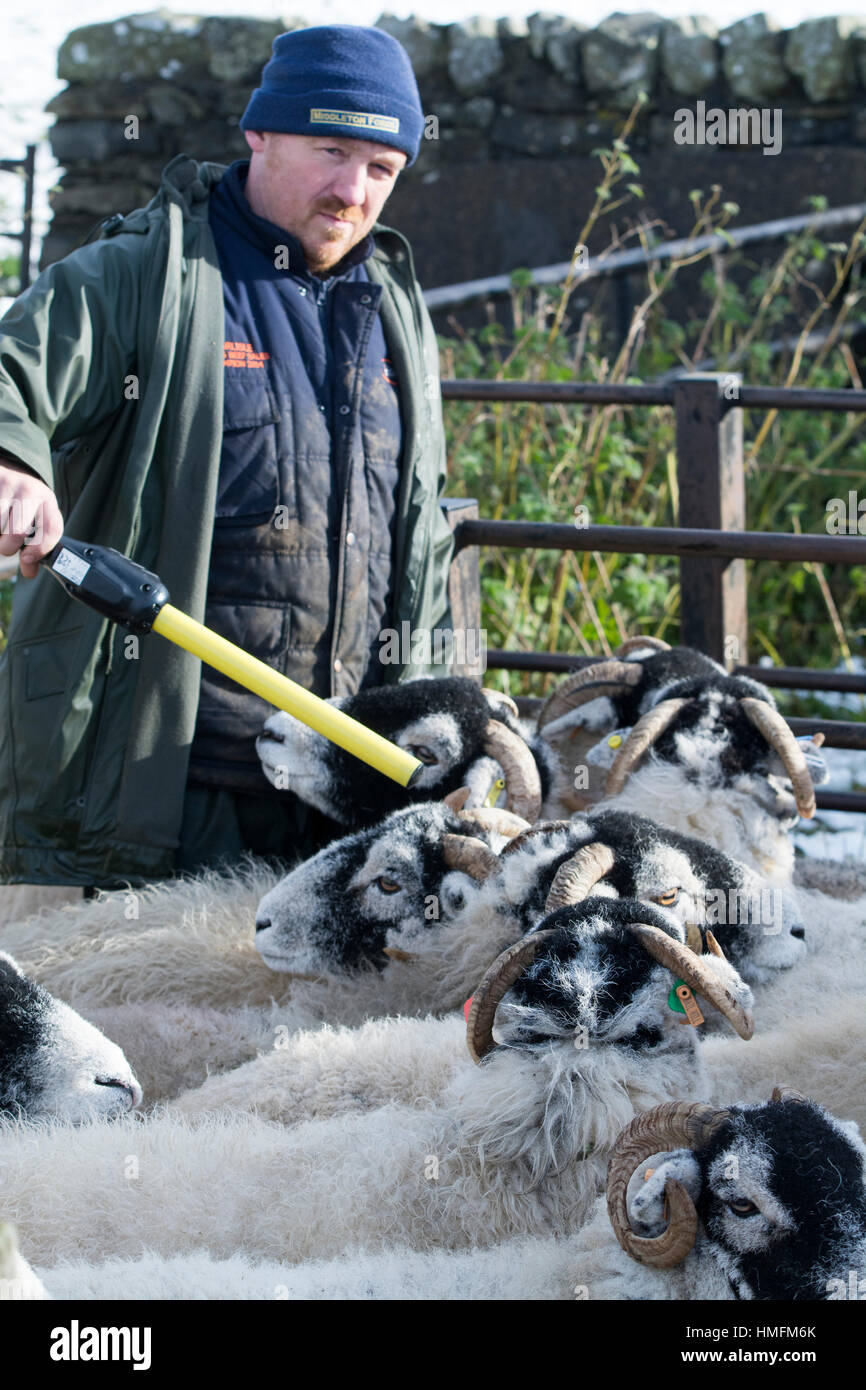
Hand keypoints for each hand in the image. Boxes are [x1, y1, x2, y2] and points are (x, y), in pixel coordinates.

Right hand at [0, 460, 63, 577]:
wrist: (9, 471)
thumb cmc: (24, 505)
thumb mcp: (36, 520)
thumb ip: (35, 547)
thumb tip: (30, 572)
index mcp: (48, 502)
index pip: (51, 529)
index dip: (40, 550)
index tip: (26, 560)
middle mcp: (31, 490)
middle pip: (18, 532)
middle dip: (6, 547)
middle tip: (4, 545)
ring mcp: (9, 483)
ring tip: (0, 528)